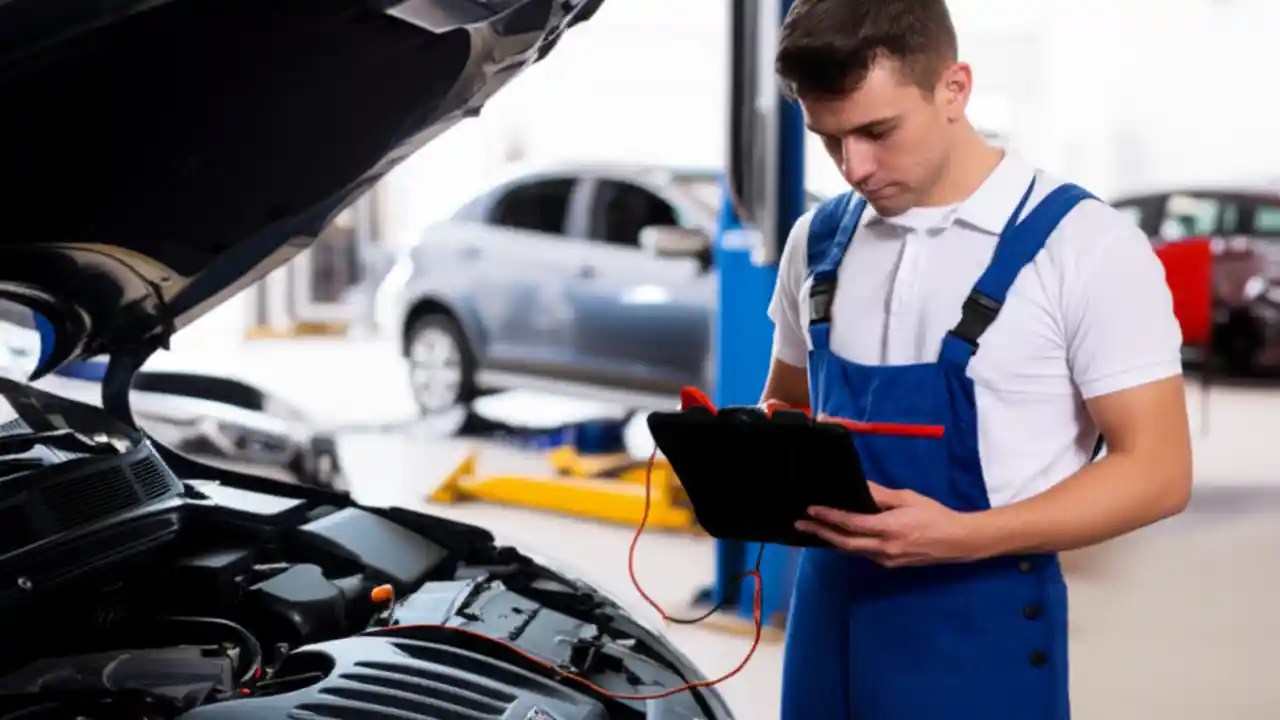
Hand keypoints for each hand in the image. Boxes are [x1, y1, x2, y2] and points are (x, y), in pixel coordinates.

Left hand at [795, 483, 984, 566]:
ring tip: (814, 529)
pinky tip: (839, 537)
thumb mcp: (908, 498)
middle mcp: (883, 548)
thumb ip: (880, 495)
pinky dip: (848, 545)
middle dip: (820, 533)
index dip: (828, 517)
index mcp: (888, 529)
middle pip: (844, 543)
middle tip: (800, 524)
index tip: (811, 510)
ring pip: (851, 551)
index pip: (850, 524)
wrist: (958, 541)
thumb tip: (859, 487)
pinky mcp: (890, 564)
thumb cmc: (934, 515)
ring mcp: (886, 560)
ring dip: (831, 540)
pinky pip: (863, 554)